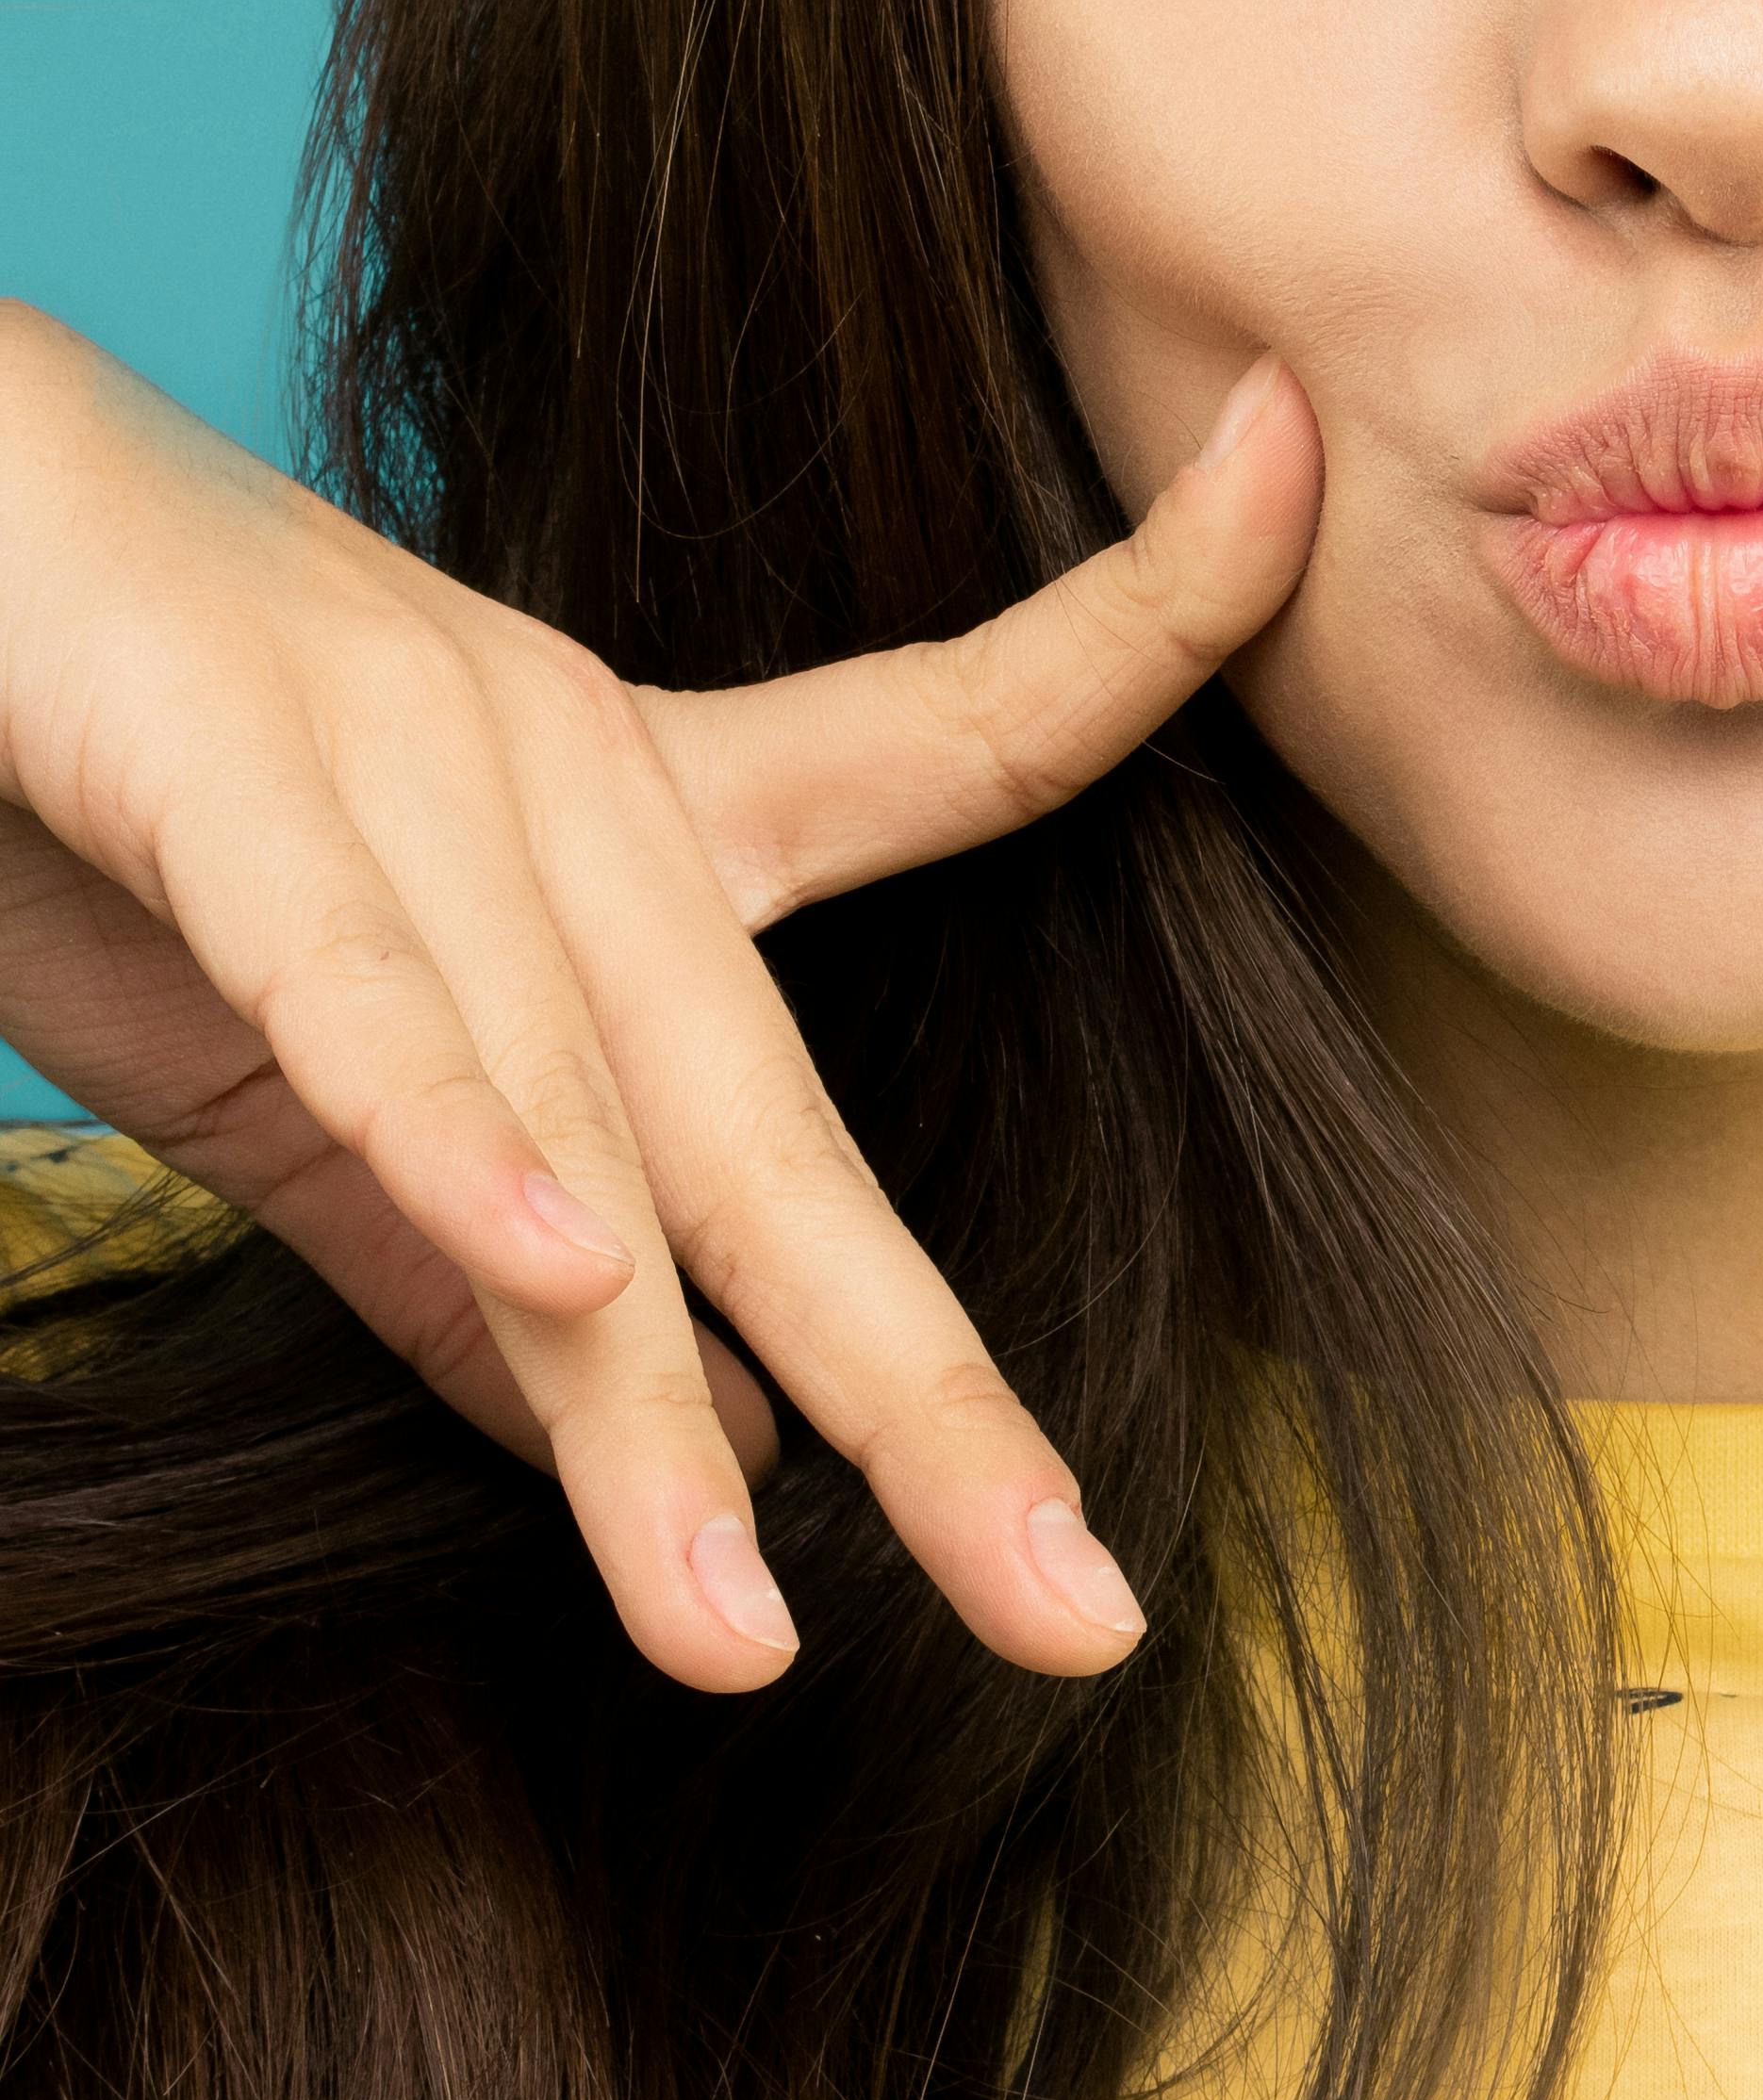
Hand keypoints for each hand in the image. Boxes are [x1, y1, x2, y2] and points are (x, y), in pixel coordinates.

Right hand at [0, 307, 1319, 1691]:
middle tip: (1072, 1615)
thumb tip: (636, 1422)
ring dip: (642, 1402)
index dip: (1144, 628)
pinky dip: (455, 1131)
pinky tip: (568, 1272)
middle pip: (785, 1118)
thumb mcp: (297, 1041)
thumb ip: (456, 1243)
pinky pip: (359, 979)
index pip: (953, 727)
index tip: (1302, 471)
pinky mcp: (217, 756)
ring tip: (736, 1628)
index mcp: (616, 799)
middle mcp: (557, 762)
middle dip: (926, 1392)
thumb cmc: (74, 775)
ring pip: (576, 1118)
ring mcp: (397, 747)